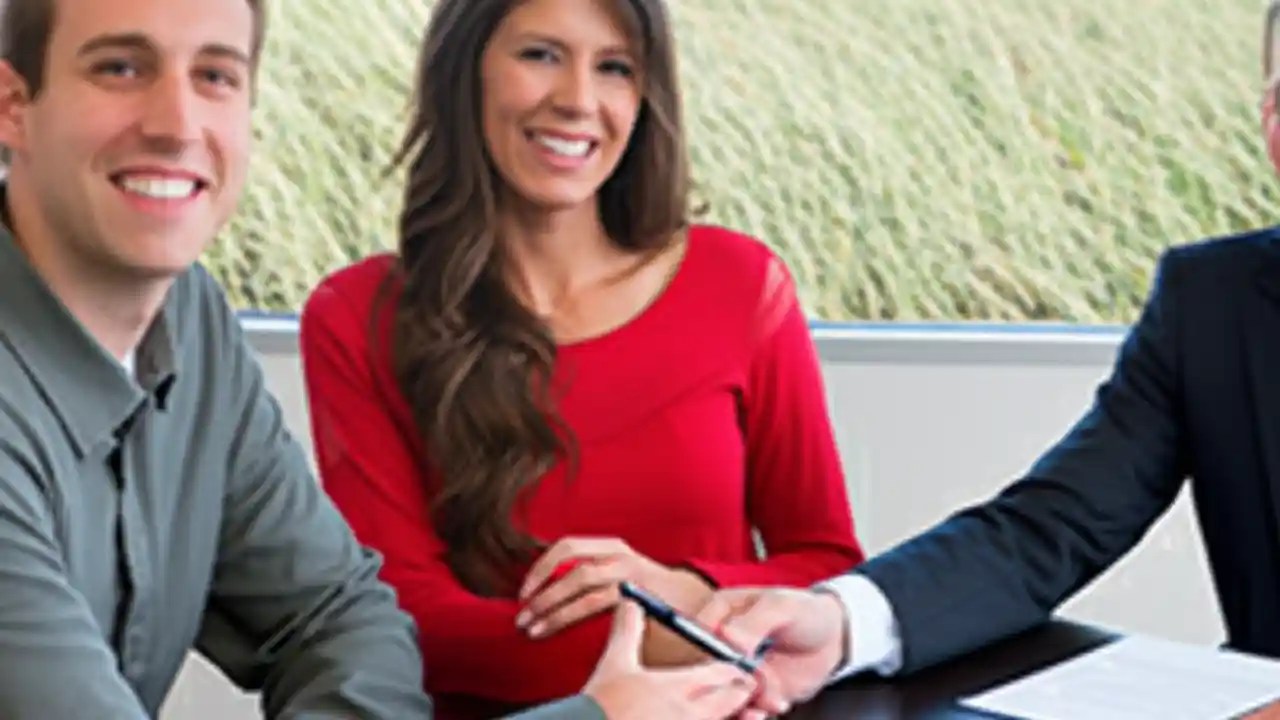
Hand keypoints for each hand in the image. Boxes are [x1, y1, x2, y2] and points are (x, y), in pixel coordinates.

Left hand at [516, 537, 711, 639]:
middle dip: (541, 589)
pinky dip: (567, 616)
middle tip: (522, 614)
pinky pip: (594, 602)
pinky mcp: (636, 591)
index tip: (524, 592)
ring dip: (550, 606)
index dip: (541, 567)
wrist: (692, 600)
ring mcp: (629, 571)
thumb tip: (545, 592)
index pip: (567, 546)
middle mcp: (618, 553)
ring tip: (531, 627)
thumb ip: (589, 578)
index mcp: (610, 546)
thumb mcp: (617, 575)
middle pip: (570, 562)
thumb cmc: (647, 592)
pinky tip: (551, 629)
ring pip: (580, 582)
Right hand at [584, 600, 755, 719]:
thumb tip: (629, 601)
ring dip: (741, 717)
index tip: (741, 666)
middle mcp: (688, 714)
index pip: (722, 672)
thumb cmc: (600, 705)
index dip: (735, 667)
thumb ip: (627, 629)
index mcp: (675, 686)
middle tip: (749, 686)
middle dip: (744, 692)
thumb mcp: (613, 663)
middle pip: (732, 699)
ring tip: (752, 715)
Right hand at [695, 587, 848, 715]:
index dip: (709, 655)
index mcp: (719, 614)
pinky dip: (754, 713)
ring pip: (721, 695)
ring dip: (742, 704)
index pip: (696, 638)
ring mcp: (736, 671)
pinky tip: (776, 704)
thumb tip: (728, 638)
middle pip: (705, 672)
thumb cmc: (806, 612)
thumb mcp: (782, 607)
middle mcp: (722, 644)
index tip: (734, 664)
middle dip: (728, 684)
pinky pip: (741, 709)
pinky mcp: (751, 693)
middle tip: (754, 685)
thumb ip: (754, 621)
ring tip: (767, 700)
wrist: (835, 639)